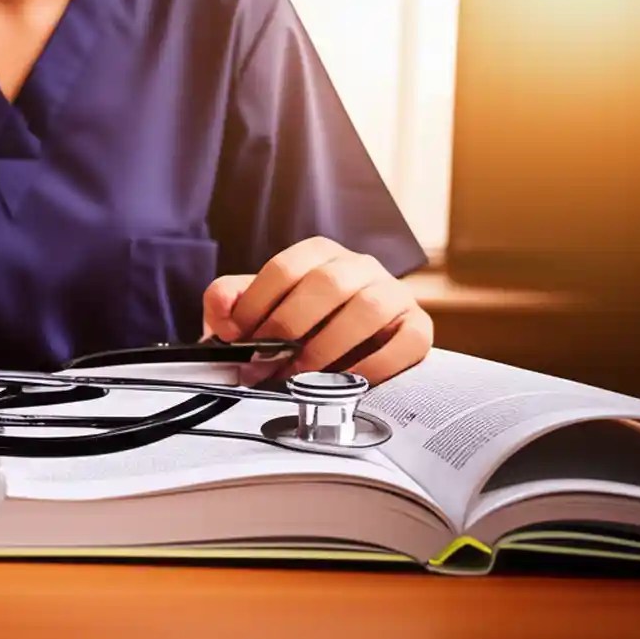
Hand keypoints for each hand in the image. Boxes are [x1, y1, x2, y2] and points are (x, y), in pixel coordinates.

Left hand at [203, 237, 432, 384]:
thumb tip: (221, 313)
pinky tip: (346, 384)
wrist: (349, 351)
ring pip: (368, 309)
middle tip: (265, 363)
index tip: (236, 337)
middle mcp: (360, 266)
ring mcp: (393, 294)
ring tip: (301, 377)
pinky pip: (405, 343)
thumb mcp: (258, 310)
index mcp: (319, 254)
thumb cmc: (299, 327)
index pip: (285, 268)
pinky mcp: (417, 328)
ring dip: (328, 348)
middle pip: (327, 283)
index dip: (256, 304)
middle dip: (289, 327)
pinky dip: (373, 367)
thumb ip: (228, 302)